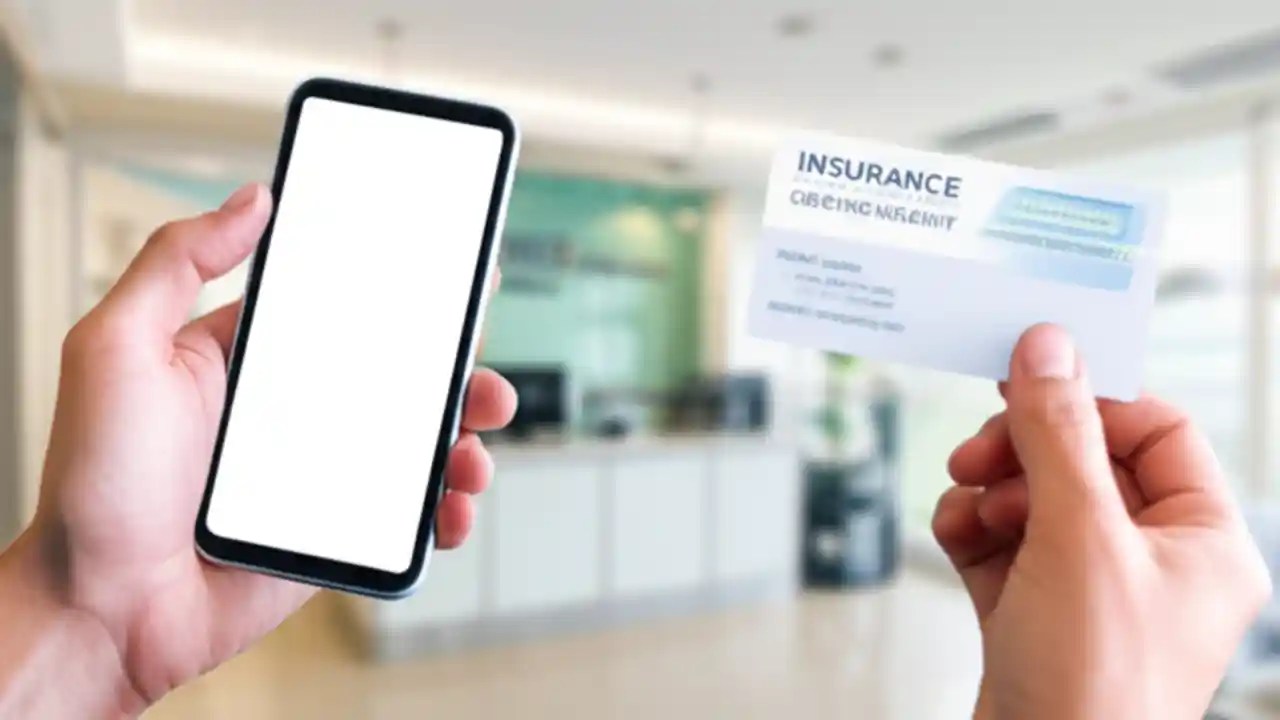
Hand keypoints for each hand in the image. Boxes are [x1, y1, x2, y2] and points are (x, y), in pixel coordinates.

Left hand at [0, 184, 516, 716]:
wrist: (104, 608)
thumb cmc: (94, 484)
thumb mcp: (117, 348)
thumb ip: (175, 262)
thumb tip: (253, 200)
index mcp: (250, 360)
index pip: (341, 310)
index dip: (401, 291)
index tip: (451, 272)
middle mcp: (293, 413)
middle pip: (399, 376)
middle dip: (455, 368)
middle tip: (479, 372)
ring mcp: (321, 475)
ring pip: (417, 443)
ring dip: (464, 437)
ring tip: (474, 445)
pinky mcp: (337, 534)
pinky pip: (408, 515)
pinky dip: (444, 509)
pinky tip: (450, 506)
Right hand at [934, 324, 1270, 719]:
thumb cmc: (1093, 687)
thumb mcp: (1079, 537)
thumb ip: (1059, 434)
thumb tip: (1048, 348)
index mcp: (1203, 541)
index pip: (1157, 430)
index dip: (1093, 398)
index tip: (1028, 377)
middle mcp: (1153, 561)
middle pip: (1084, 459)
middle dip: (1023, 449)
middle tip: (979, 449)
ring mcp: (1091, 589)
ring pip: (1034, 497)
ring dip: (991, 490)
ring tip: (967, 506)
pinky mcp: (1036, 612)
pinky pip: (1002, 542)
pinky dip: (973, 530)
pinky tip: (958, 536)